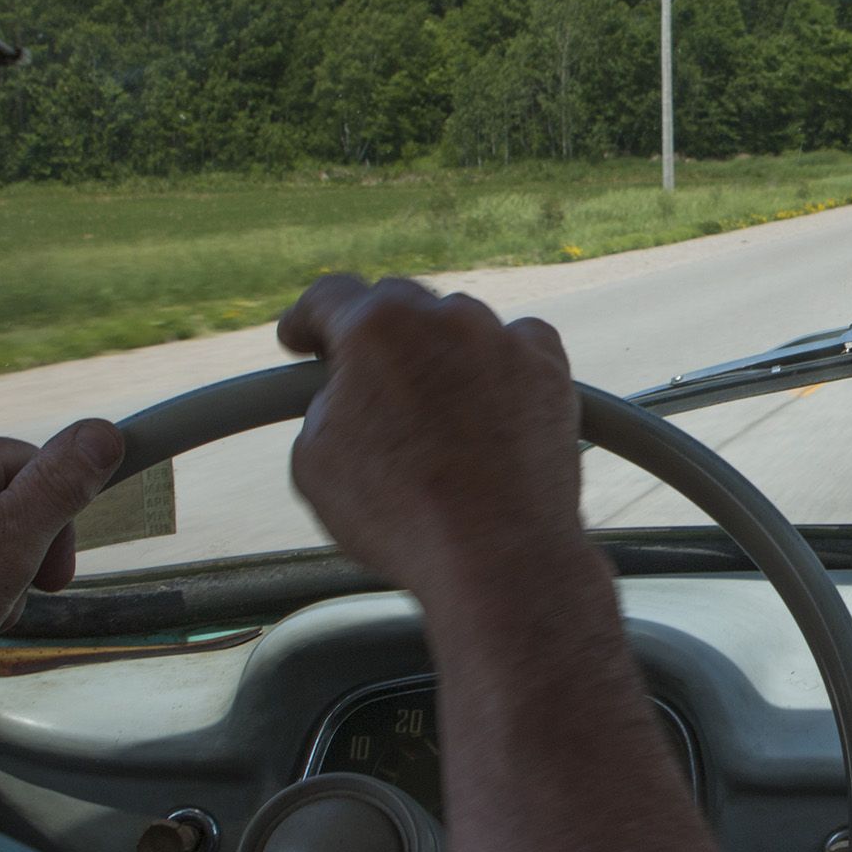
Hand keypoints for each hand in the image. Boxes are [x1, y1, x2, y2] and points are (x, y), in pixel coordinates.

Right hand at [277, 275, 586, 609]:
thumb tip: (345, 398)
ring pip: (461, 324)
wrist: (498, 554)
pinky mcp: (549, 370)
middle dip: (375, 335)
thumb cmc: (400, 515)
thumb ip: (323, 406)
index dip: (306, 319)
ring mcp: (504, 340)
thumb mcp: (315, 460)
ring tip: (431, 401)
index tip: (302, 338)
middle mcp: (446, 319)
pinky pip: (518, 347)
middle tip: (363, 372)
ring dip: (440, 350)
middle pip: (399, 304)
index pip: (329, 297)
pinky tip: (487, 401)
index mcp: (376, 329)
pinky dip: (500, 365)